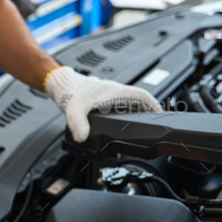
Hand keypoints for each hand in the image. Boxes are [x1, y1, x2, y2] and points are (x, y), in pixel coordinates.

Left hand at [44, 65, 161, 141]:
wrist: (60, 84)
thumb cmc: (69, 91)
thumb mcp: (73, 108)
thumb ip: (78, 123)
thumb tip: (82, 137)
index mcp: (114, 91)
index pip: (141, 95)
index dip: (154, 104)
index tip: (160, 113)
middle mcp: (114, 91)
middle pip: (139, 100)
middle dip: (148, 110)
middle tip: (154, 123)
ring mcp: (110, 95)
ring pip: (130, 102)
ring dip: (138, 111)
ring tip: (142, 124)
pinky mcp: (103, 99)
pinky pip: (121, 105)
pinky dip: (126, 113)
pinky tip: (122, 122)